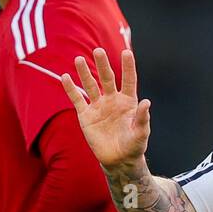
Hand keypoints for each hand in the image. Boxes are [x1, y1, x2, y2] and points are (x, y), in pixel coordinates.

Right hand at [60, 47, 149, 170]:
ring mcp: (98, 106)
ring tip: (79, 59)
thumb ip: (142, 118)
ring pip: (90, 85)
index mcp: (128, 101)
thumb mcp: (141, 133)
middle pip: (107, 78)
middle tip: (98, 51)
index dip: (128, 67)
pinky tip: (65, 77)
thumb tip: (146, 102)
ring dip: (84, 73)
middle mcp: (112, 100)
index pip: (129, 80)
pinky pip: (77, 99)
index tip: (127, 52)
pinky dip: (70, 89)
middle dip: (103, 65)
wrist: (119, 160)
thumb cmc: (133, 145)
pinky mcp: (86, 116)